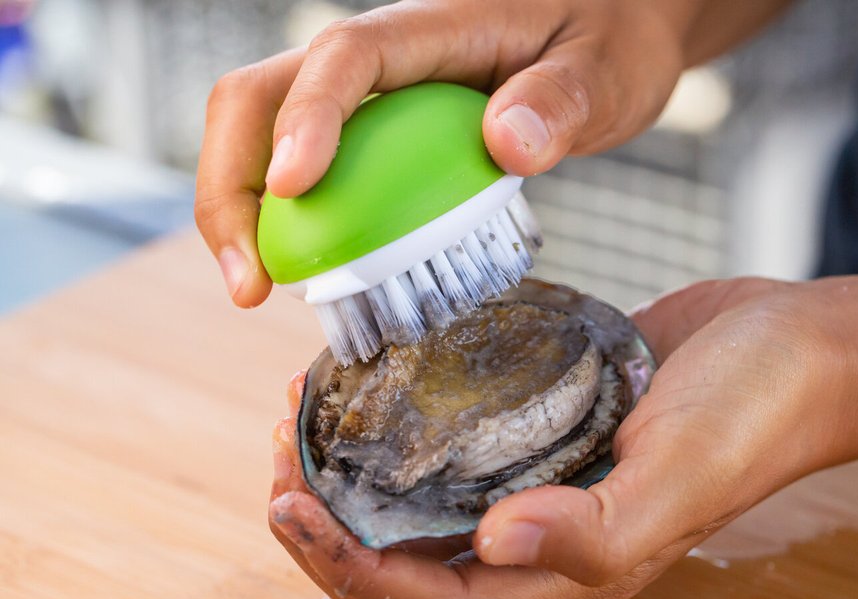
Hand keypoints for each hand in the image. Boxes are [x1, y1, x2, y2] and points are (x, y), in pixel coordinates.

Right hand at [196, 0, 704, 304]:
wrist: (605, 34)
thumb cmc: (605, 39)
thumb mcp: (602, 70)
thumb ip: (562, 100)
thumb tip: (507, 143)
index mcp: (427, 31)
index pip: (343, 58)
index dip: (304, 119)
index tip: (294, 191)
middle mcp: (377, 61)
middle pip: (260, 99)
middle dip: (232, 185)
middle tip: (250, 282)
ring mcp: (366, 102)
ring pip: (264, 138)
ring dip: (243, 212)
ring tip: (260, 288)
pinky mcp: (372, 138)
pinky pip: (309, 176)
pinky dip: (291, 224)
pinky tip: (309, 274)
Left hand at [268, 273, 857, 598]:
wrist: (792, 346)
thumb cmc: (753, 416)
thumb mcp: (682, 479)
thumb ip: (595, 533)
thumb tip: (491, 546)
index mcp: (564, 567)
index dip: (347, 565)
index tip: (289, 503)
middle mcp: (538, 530)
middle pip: (403, 558)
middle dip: (327, 523)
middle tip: (282, 457)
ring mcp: (534, 470)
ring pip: (415, 498)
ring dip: (350, 470)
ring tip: (302, 417)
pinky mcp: (536, 414)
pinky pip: (448, 433)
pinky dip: (397, 417)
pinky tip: (367, 374)